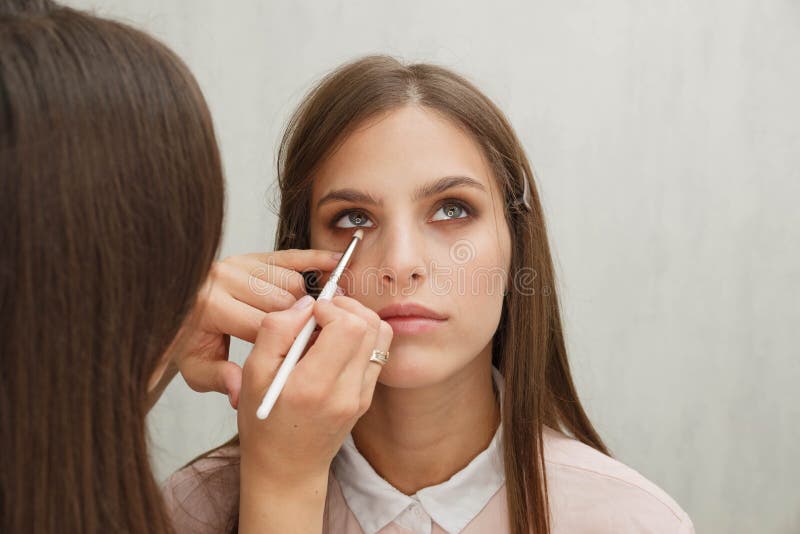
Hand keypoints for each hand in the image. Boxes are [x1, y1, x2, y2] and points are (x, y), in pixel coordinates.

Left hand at [170, 249, 341, 407]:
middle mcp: (224, 277)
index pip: (263, 326)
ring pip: (292, 282)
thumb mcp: (197, 369)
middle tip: (318, 342)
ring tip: (313, 322)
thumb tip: (241, 393)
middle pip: (283, 302)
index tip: (306, 358)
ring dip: (305, 302)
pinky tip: (337, 264)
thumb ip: (221, 379)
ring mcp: (239, 262)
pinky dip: (316, 260)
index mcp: (211, 305)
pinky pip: (291, 257)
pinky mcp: (252, 256)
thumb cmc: (188, 342)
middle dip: (301, 324)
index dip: (288, 343)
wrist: (174, 309)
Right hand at [237, 295, 392, 482]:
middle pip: (370, 325)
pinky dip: (361, 338)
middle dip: (346, 308)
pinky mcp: (368, 397)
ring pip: (380, 335)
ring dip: (357, 320)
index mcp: (314, 386)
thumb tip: (306, 304)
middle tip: (320, 316)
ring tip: (328, 328)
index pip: (349, 327)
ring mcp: (362, 396)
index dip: (331, 308)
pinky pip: (377, 352)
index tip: (310, 314)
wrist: (287, 467)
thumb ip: (276, 331)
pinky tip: (335, 346)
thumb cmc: (264, 422)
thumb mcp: (253, 373)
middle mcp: (346, 392)